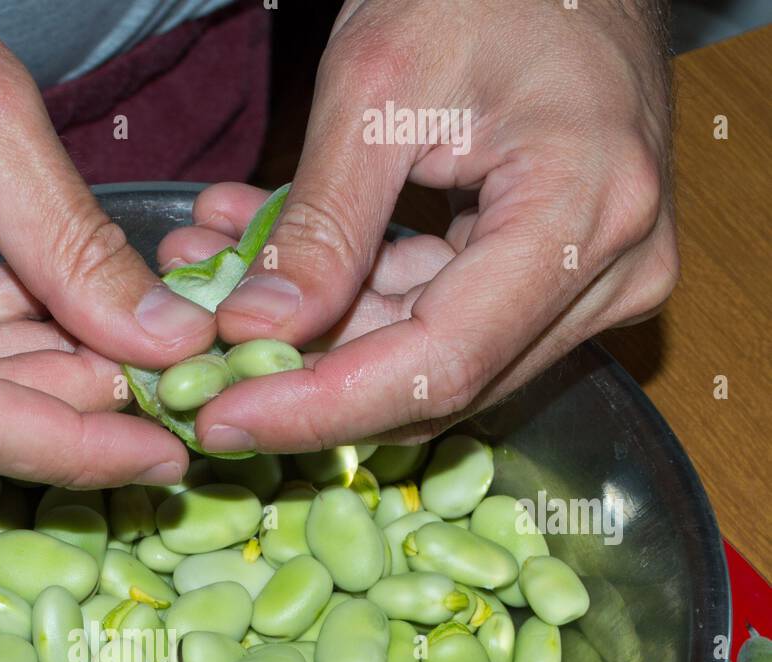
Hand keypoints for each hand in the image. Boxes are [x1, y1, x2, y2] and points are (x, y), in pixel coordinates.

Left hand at [163, 0, 676, 454]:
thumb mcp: (379, 85)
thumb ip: (321, 225)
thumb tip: (251, 334)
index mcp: (586, 211)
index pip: (437, 365)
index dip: (322, 409)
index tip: (223, 421)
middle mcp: (612, 269)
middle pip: (437, 381)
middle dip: (309, 376)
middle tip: (205, 353)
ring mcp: (598, 279)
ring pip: (432, 365)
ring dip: (322, 338)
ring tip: (222, 275)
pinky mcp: (567, 278)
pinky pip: (447, 325)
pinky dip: (358, 304)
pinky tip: (279, 267)